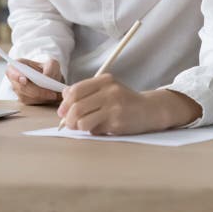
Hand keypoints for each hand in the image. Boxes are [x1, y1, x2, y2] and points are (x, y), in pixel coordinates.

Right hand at [6, 58, 63, 104]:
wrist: (50, 78)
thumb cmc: (47, 68)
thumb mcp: (52, 63)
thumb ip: (50, 68)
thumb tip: (47, 77)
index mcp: (16, 67)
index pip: (11, 71)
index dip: (16, 76)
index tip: (24, 80)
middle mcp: (14, 80)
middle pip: (22, 88)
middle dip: (37, 91)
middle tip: (52, 93)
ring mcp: (18, 91)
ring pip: (27, 97)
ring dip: (41, 97)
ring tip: (54, 95)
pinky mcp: (24, 100)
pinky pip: (32, 103)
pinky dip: (42, 101)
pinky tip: (50, 98)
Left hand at [57, 74, 202, 134]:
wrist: (150, 110)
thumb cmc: (124, 101)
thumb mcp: (107, 90)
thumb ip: (87, 91)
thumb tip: (64, 96)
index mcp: (104, 80)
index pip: (75, 90)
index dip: (65, 103)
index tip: (62, 111)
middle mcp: (109, 91)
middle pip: (76, 106)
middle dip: (68, 118)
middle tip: (68, 124)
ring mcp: (114, 107)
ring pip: (82, 119)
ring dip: (77, 126)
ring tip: (81, 127)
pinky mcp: (117, 122)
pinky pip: (94, 129)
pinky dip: (91, 131)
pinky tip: (98, 128)